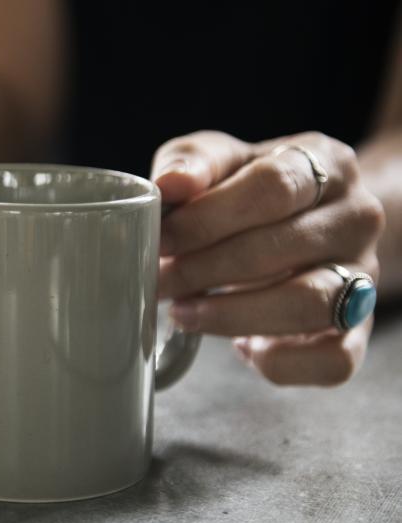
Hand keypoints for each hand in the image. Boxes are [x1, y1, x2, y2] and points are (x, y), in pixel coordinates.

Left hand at [152, 131, 384, 385]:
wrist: (304, 219)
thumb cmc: (248, 188)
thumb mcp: (219, 160)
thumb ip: (193, 163)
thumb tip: (169, 185)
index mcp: (327, 163)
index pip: (273, 187)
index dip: (208, 218)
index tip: (160, 239)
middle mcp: (357, 218)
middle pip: (281, 248)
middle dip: (203, 270)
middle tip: (158, 281)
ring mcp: (364, 276)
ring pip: (308, 304)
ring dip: (232, 315)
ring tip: (183, 313)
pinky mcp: (357, 330)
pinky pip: (333, 360)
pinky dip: (282, 363)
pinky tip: (242, 348)